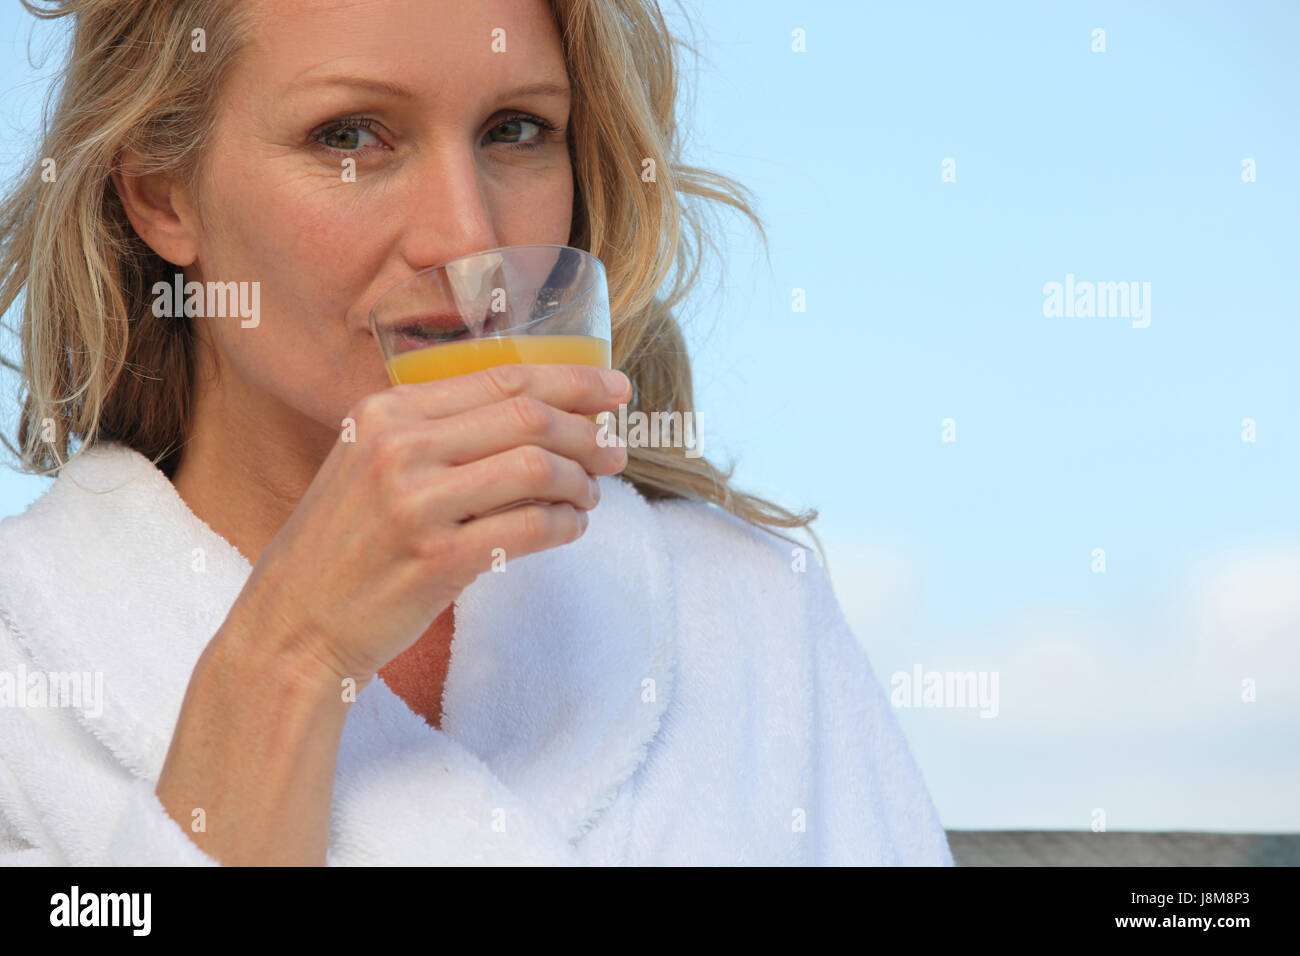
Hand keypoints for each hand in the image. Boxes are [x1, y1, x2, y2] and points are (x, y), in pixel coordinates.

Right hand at [241, 362, 631, 685]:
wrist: (292, 624)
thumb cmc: (342, 544)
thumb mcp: (368, 463)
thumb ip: (434, 431)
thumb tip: (537, 411)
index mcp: (386, 411)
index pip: (502, 377)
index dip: (572, 381)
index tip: (614, 391)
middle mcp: (400, 447)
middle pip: (529, 416)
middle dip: (589, 431)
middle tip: (617, 449)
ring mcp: (417, 504)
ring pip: (538, 468)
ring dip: (580, 482)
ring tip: (589, 495)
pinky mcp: (438, 560)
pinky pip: (531, 528)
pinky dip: (566, 525)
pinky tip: (570, 528)